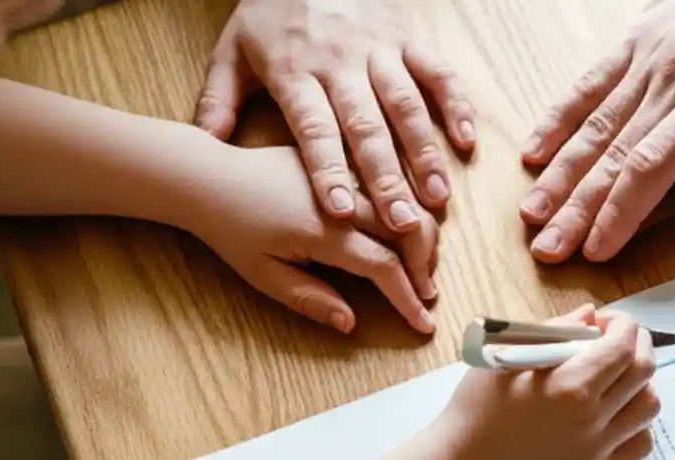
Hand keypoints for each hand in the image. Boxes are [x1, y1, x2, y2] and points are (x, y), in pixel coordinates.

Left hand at [189, 145, 437, 333]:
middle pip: (408, 227)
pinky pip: (388, 180)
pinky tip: (408, 226)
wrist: (206, 174)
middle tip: (427, 293)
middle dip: (426, 264)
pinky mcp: (340, 156)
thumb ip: (308, 299)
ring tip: (422, 264)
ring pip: (404, 200)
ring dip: (422, 234)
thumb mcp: (262, 275)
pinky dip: (406, 206)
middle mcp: (342, 195)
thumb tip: (348, 323)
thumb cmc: (230, 228)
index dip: (408, 298)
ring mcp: (344, 170)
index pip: (383, 266)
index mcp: (323, 230)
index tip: (423, 323)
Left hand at [195, 0, 475, 231]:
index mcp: (296, 72)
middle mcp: (340, 64)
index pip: (314, 129)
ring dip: (424, 153)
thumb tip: (206, 145)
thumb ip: (218, 97)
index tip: (341, 212)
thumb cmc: (272, 12)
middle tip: (403, 224)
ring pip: (406, 105)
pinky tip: (468, 142)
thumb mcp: (234, 49)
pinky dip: (456, 105)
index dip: (328, 170)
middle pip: (366, 127)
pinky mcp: (408, 37)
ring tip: (438, 197)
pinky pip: (437, 72)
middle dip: (385, 178)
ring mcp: (379, 49)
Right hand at [437, 307, 660, 459]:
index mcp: (570, 385)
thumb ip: (556, 330)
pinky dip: (638, 422)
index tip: (606, 320)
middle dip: (638, 343)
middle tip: (616, 338)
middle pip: (644, 370)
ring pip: (649, 405)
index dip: (623, 323)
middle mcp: (591, 418)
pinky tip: (616, 410)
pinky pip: (640, 443)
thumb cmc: (479, 403)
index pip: (623, 344)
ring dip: (640, 382)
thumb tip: (591, 315)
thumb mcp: (509, 354)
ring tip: (617, 374)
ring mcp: (597, 447)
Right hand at [519, 0, 674, 262]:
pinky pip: (591, 80)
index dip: (619, 212)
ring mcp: (652, 51)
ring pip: (595, 122)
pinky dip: (558, 117)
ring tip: (532, 214)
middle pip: (614, 152)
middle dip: (577, 206)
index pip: (653, 165)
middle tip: (548, 249)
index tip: (596, 249)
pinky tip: (534, 150)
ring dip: (560, 173)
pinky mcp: (640, 34)